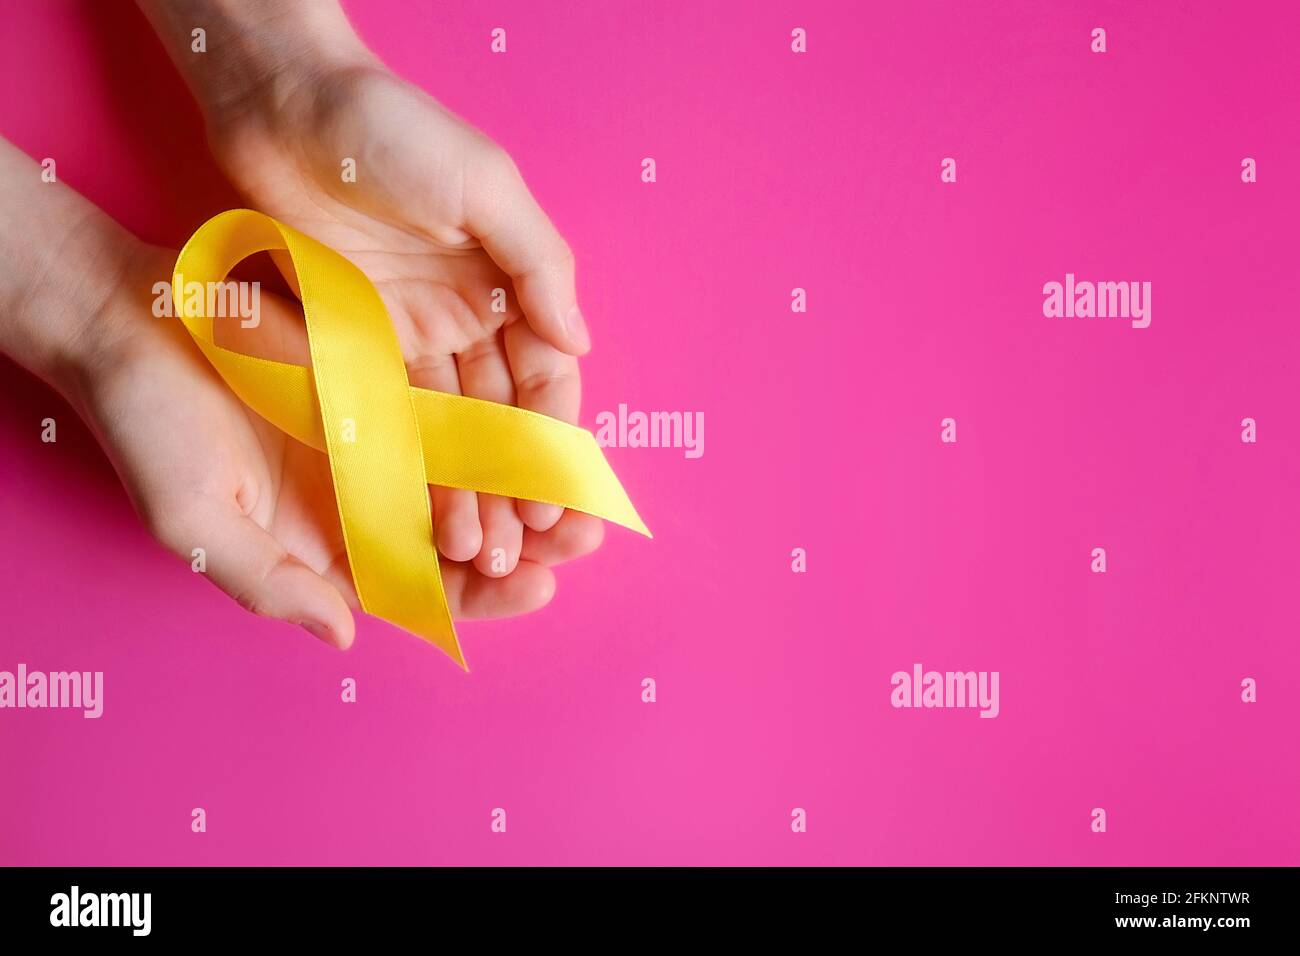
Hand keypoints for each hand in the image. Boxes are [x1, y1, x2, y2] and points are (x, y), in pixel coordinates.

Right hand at [59, 239, 603, 649]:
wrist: (131, 325)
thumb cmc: (151, 430)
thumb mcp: (199, 522)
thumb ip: (271, 584)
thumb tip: (345, 637)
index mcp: (325, 550)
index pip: (420, 592)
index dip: (482, 598)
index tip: (538, 586)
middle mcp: (362, 505)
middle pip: (461, 541)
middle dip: (528, 543)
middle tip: (584, 537)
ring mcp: (378, 444)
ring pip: (471, 478)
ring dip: (527, 486)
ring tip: (583, 487)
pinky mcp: (384, 385)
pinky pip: (454, 411)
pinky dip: (498, 422)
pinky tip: (543, 421)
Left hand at [203, 60, 590, 580]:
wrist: (285, 107)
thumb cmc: (395, 131)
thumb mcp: (486, 185)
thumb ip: (540, 265)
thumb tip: (581, 343)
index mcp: (508, 284)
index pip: (545, 380)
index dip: (552, 442)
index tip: (554, 502)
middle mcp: (466, 318)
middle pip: (497, 418)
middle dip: (509, 484)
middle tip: (513, 548)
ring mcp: (407, 336)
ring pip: (444, 430)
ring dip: (460, 489)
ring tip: (468, 551)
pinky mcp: (351, 345)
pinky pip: (384, 417)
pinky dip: (402, 465)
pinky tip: (413, 512)